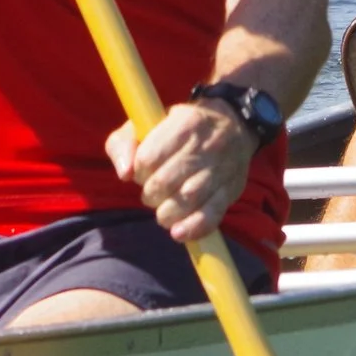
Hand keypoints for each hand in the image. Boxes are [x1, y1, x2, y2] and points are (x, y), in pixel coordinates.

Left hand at [105, 103, 256, 242]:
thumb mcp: (147, 122)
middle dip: (150, 194)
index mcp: (183, 124)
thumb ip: (124, 143)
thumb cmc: (179, 126)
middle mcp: (205, 145)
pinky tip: (179, 233)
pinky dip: (193, 227)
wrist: (231, 124)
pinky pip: (212, 214)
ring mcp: (221, 168)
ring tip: (163, 212)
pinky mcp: (231, 189)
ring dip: (167, 213)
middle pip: (165, 182)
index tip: (144, 171)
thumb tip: (124, 174)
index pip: (148, 159)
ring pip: (188, 199)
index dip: (139, 172)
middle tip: (153, 192)